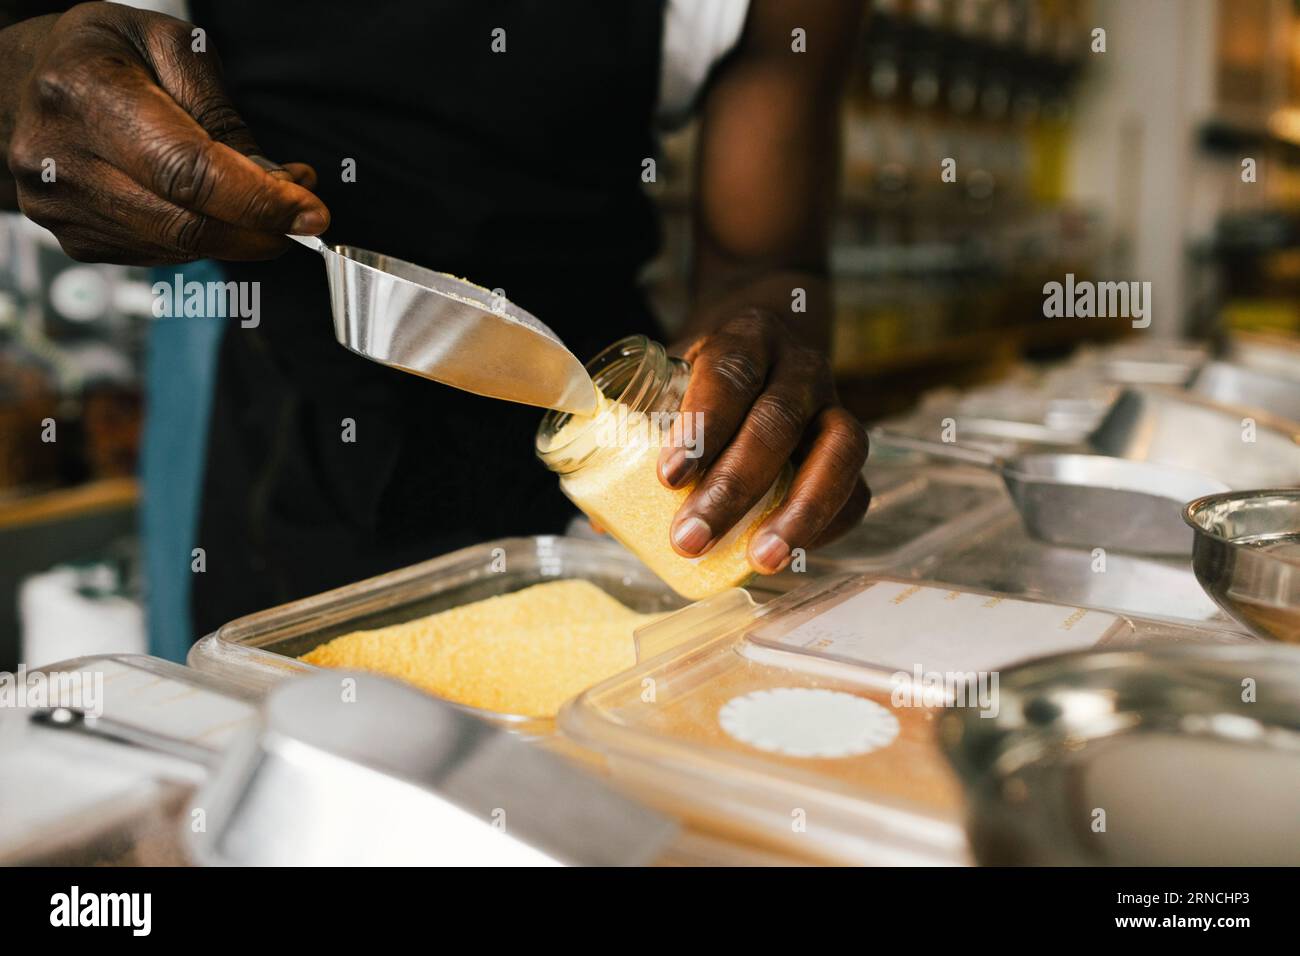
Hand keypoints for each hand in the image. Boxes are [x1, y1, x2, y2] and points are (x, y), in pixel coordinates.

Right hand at [5, 2, 327, 264]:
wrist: (28, 82)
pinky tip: (211, 206)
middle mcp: (63, 154)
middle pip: (187, 223)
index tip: (310, 213)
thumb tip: (275, 182)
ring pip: (180, 247)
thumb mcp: (171, 48)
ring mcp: (63, 205)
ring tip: (260, 197)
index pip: (187, 171)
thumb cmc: (104, 56)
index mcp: (86, 90)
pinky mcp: (75, 239)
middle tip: (300, 212)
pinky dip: (203, 238)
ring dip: (238, 234)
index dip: (258, 202)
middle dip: (261, 228)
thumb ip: (224, 114)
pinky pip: (162, 254)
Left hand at [658, 309, 869, 573]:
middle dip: (733, 487)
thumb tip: (604, 521)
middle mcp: (799, 366)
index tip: (668, 476)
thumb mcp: (671, 377)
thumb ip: (638, 434)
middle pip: (776, 422)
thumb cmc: (708, 375)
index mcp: (747, 338)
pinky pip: (857, 488)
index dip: (702, 425)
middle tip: (690, 537)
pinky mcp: (852, 446)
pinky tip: (792, 554)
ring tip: (760, 560)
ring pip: (838, 452)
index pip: (729, 375)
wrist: (770, 339)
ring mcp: (835, 404)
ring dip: (798, 511)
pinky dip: (829, 525)